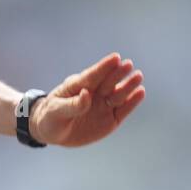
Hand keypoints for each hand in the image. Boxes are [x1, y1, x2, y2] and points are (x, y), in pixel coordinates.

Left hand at [29, 52, 144, 146]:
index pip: (92, 76)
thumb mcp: (55, 111)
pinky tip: (140, 92)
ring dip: (128, 85)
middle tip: (128, 65)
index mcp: (77, 86)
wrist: (51, 131)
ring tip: (138, 76)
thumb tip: (87, 94)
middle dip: (118, 73)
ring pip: (118, 94)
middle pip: (108, 82)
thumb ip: (71, 105)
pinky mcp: (110, 118)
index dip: (103, 67)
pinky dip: (132, 102)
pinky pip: (123, 110)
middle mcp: (94, 93)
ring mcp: (103, 105)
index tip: (115, 58)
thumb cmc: (50, 117)